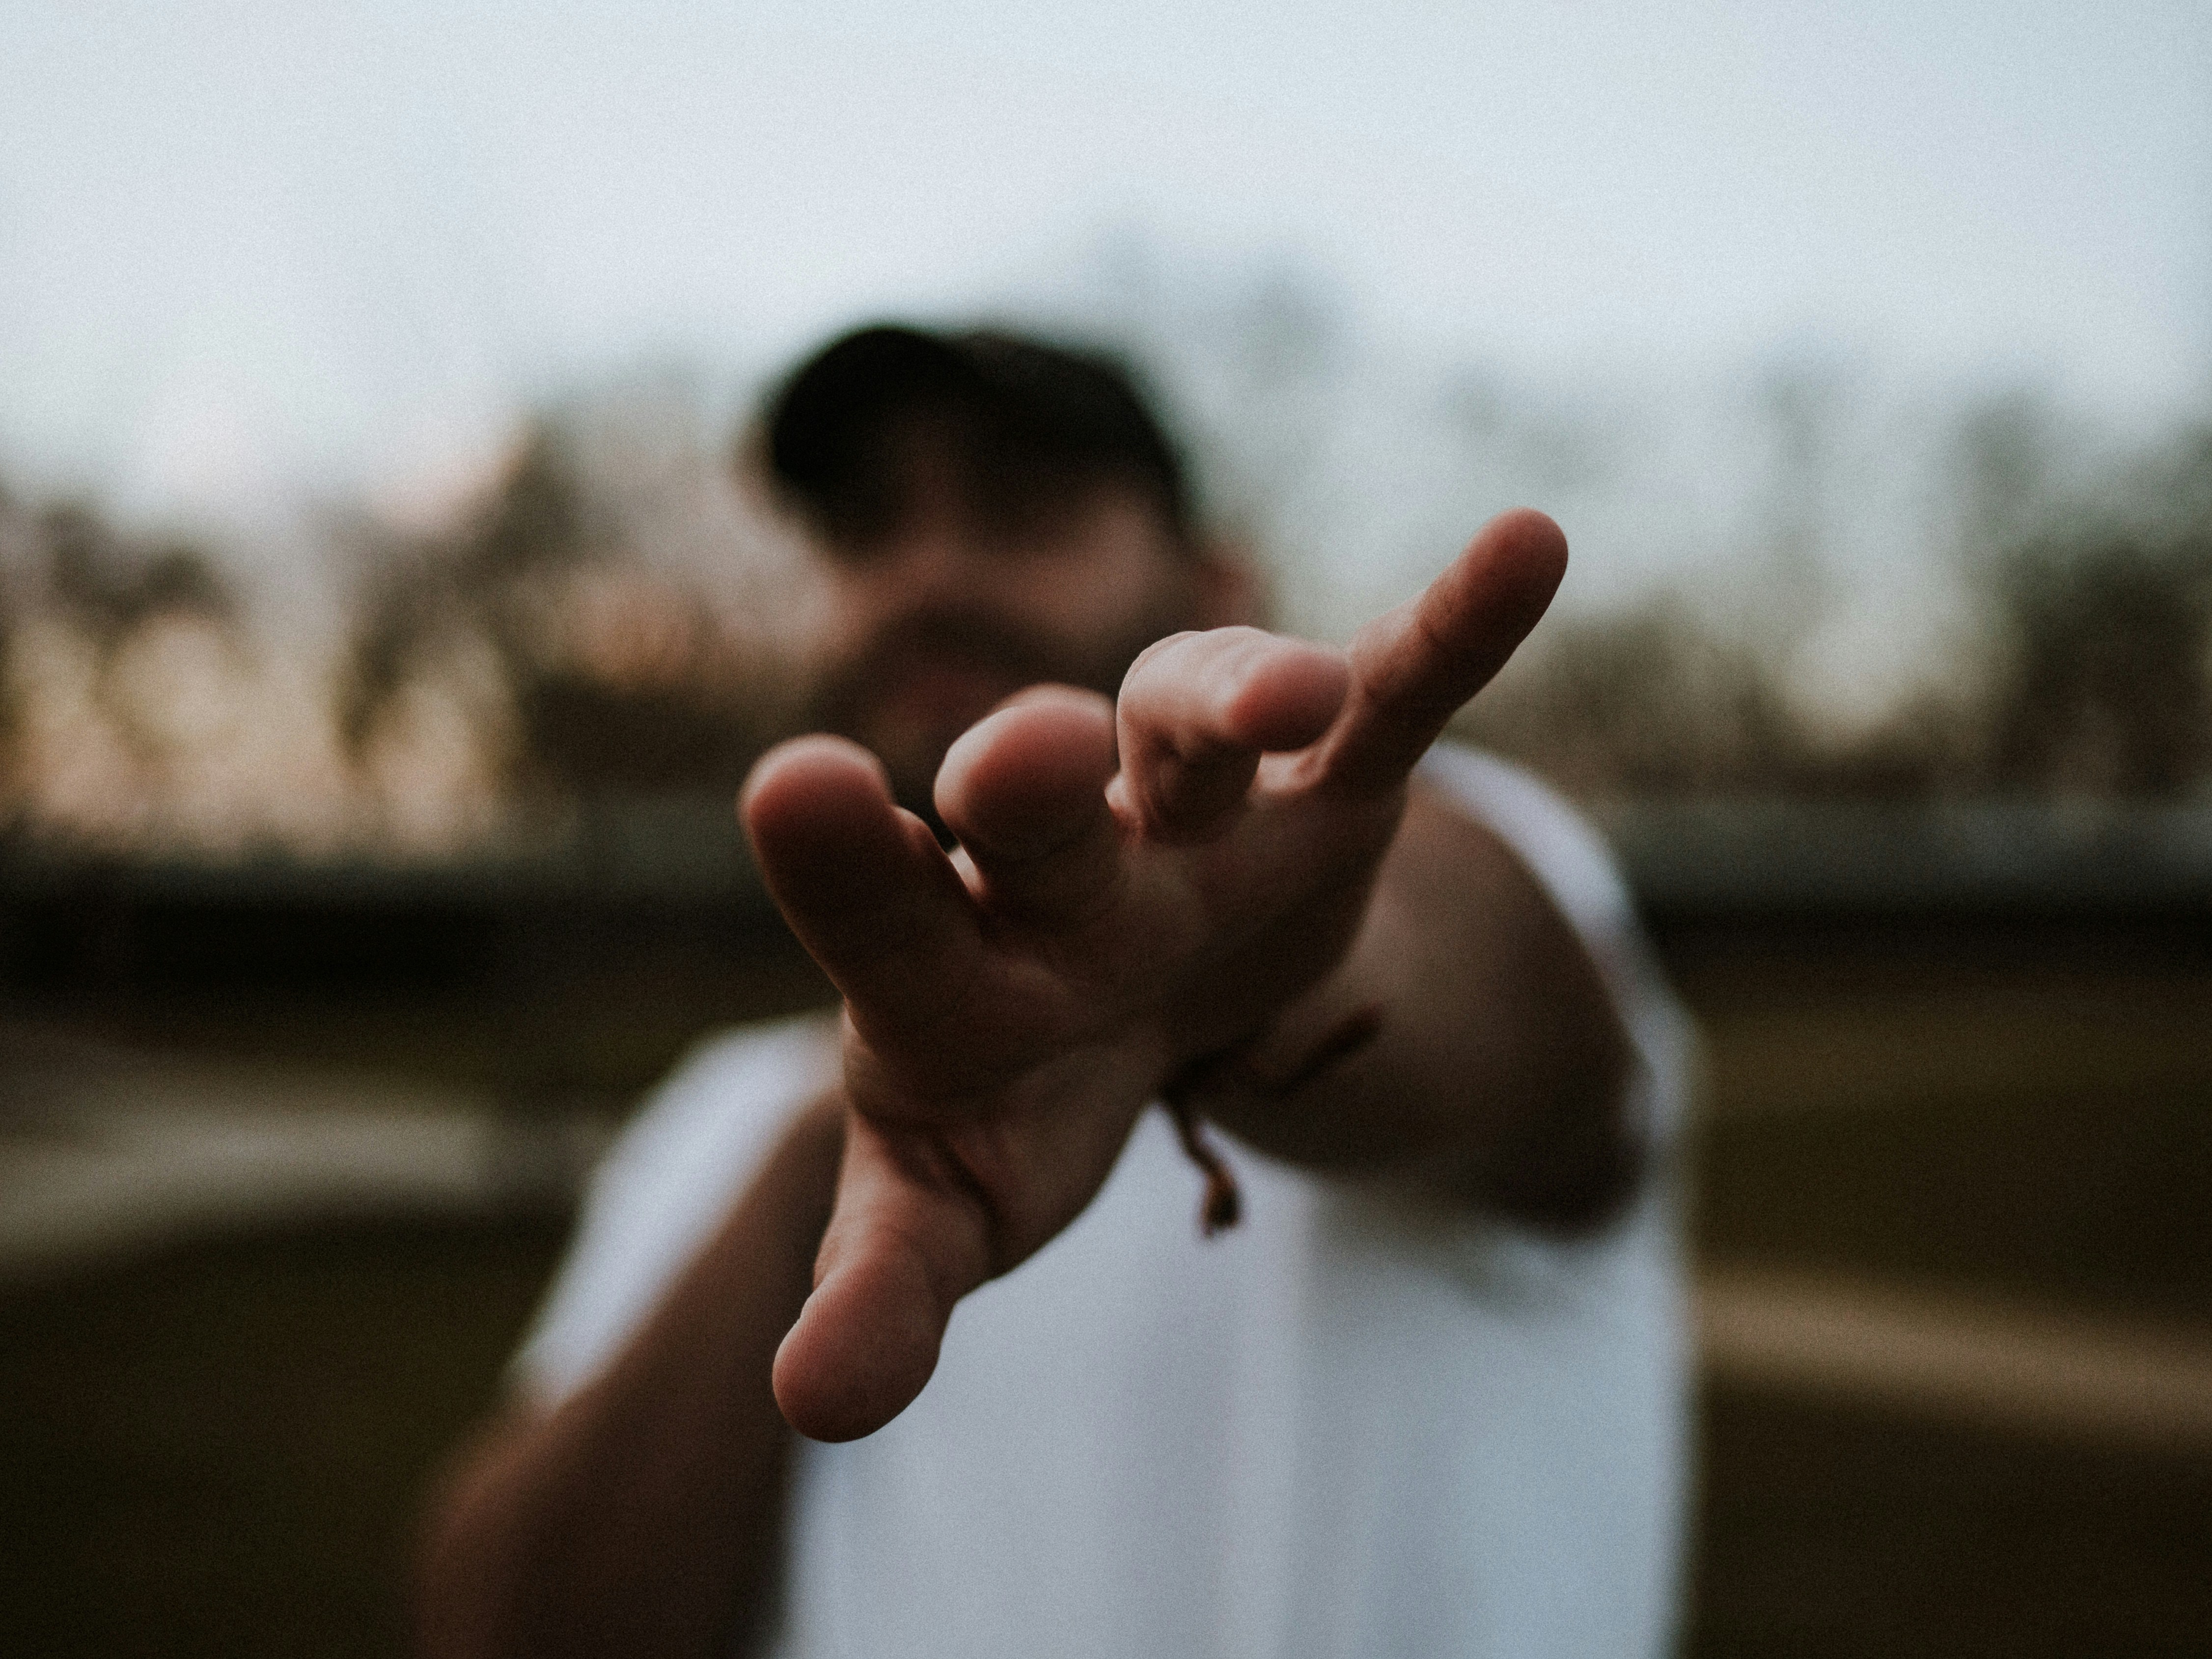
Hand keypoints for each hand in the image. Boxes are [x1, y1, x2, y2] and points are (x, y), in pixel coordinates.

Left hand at [740, 509, 1567, 1440]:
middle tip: (1020, 762)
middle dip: (1038, 781)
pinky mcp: (1323, 798)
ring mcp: (1195, 819)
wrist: (1142, 1025)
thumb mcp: (953, 1207)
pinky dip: (1451, 632)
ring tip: (1296, 705)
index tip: (797, 787)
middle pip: (1041, 805)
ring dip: (1237, 698)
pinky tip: (1529, 545)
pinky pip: (1393, 700)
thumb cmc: (1020, 1106)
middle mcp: (1059, 865)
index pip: (887, 914)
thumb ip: (884, 1286)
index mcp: (951, 965)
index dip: (847, 863)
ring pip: (1196, 725)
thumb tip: (811, 1405)